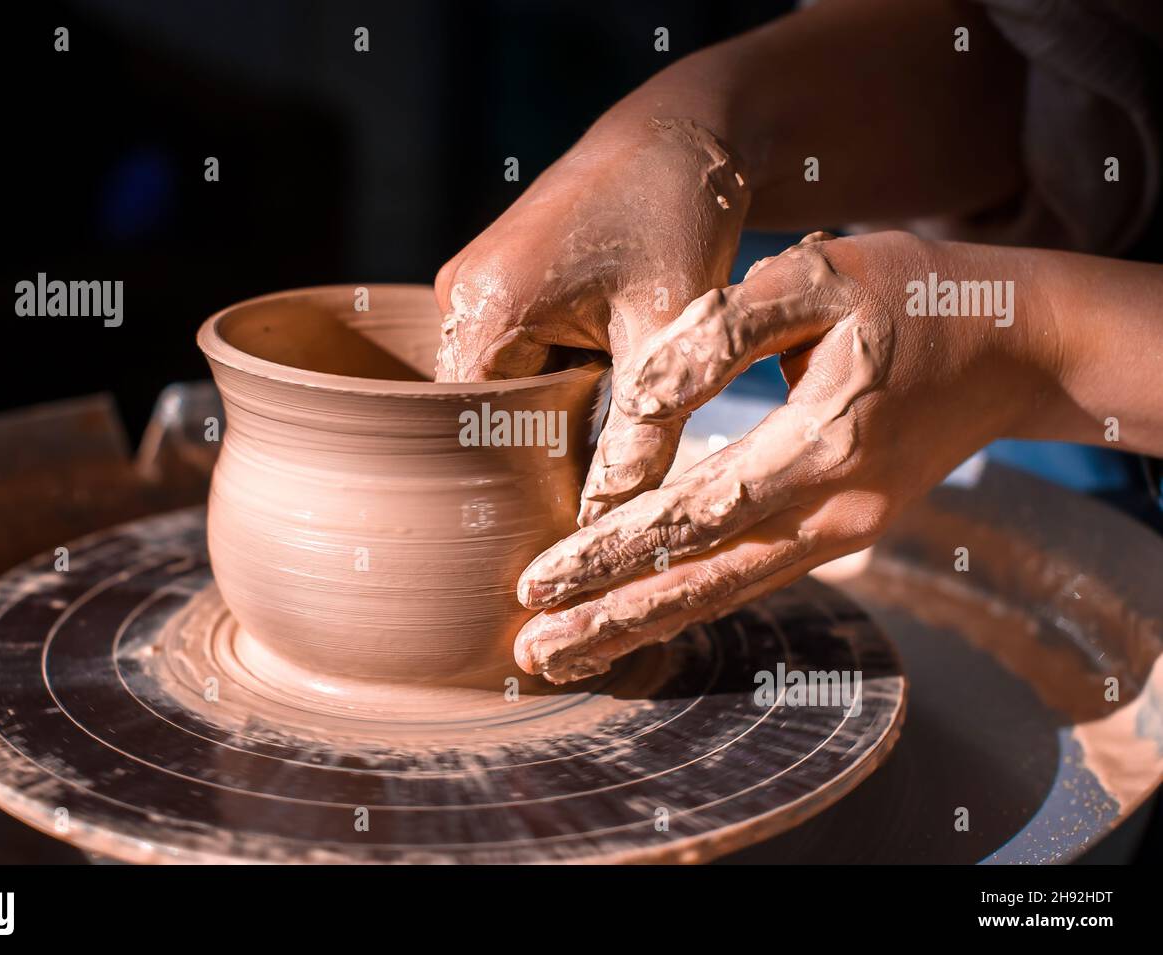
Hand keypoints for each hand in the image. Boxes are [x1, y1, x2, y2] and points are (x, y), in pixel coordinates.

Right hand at [435, 116, 749, 523]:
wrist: (678, 136)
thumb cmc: (679, 217)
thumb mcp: (669, 330)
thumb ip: (642, 436)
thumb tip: (608, 528)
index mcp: (485, 306)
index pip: (474, 432)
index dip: (520, 477)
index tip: (568, 514)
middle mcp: (458, 296)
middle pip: (478, 414)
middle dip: (535, 446)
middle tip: (595, 476)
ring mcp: (469, 288)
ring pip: (494, 389)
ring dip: (545, 412)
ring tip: (603, 421)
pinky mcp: (492, 285)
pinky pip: (506, 359)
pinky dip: (548, 380)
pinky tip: (597, 380)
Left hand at [513, 231, 1053, 682]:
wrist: (1017, 345)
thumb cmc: (914, 295)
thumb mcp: (821, 279)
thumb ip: (724, 333)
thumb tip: (639, 400)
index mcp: (823, 444)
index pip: (694, 515)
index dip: (611, 552)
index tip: (538, 581)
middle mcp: (834, 510)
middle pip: (704, 581)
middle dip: (612, 619)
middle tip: (532, 653)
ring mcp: (843, 530)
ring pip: (726, 592)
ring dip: (642, 627)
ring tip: (566, 658)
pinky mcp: (841, 530)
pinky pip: (751, 575)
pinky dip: (688, 601)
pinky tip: (636, 618)